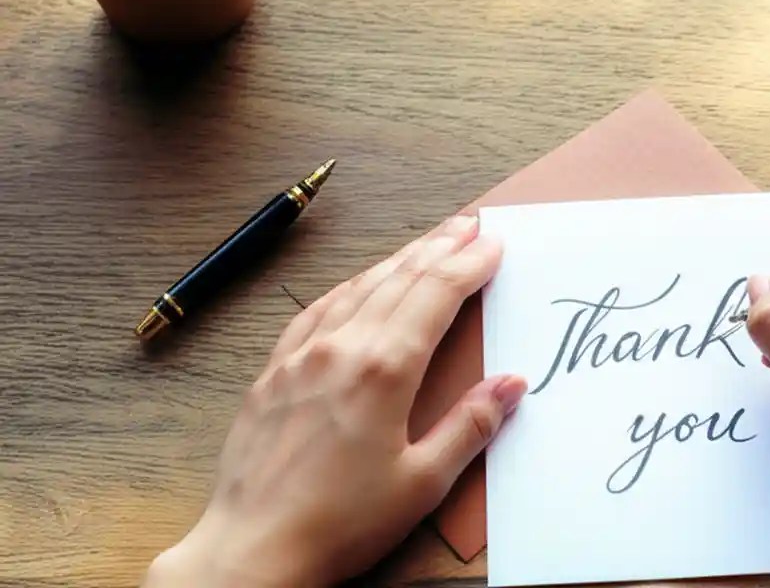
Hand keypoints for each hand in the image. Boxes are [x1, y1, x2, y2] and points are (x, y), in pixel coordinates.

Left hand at [144, 216, 526, 587]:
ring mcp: (300, 357)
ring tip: (426, 242)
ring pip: (357, 288)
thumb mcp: (422, 483)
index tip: (493, 244)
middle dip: (439, 248)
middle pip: (399, 280)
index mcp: (383, 370)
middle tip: (469, 224)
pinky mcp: (272, 374)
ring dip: (397, 260)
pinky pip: (315, 311)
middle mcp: (340, 349)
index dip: (468, 265)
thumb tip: (512, 383)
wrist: (252, 551)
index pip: (436, 295)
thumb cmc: (339, 525)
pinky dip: (347, 288)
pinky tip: (357, 284)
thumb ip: (470, 426)